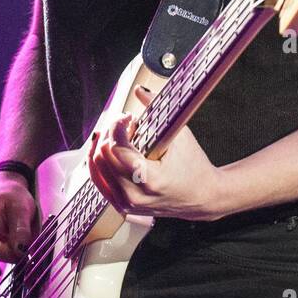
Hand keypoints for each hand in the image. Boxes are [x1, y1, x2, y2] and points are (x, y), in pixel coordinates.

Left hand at [87, 86, 227, 221]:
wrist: (202, 197)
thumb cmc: (193, 166)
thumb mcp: (180, 135)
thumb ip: (157, 110)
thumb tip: (139, 90)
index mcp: (149, 180)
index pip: (115, 148)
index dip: (117, 126)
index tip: (129, 117)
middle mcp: (134, 196)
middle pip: (102, 157)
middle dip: (110, 133)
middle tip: (125, 124)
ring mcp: (126, 204)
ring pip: (95, 169)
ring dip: (103, 146)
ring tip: (120, 136)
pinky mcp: (121, 206)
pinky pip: (99, 181)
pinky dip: (100, 162)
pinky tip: (111, 150)